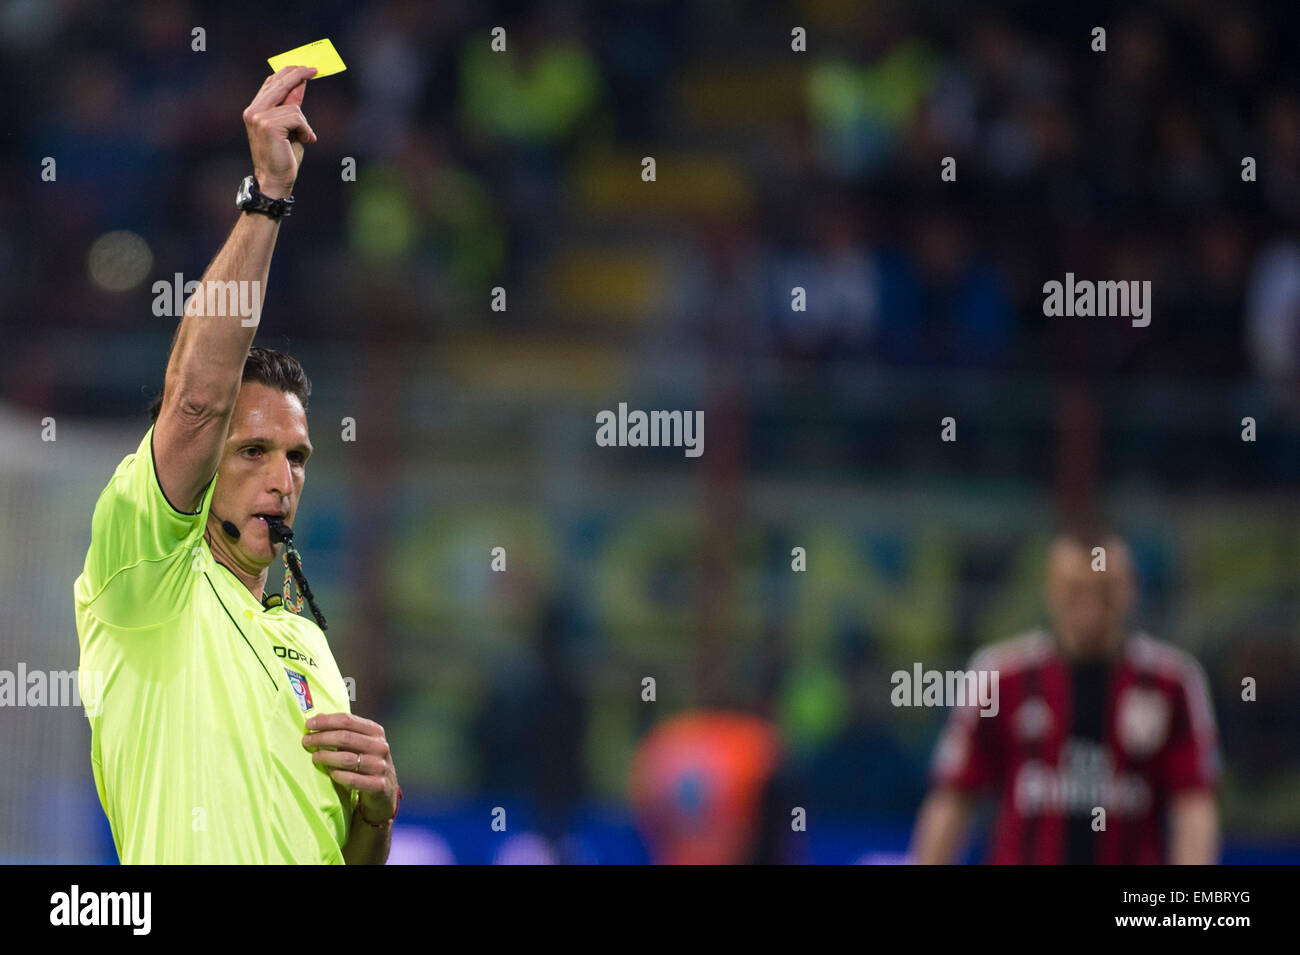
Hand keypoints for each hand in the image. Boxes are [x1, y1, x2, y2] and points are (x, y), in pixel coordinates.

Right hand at [243, 65, 318, 198]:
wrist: (275, 180)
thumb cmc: (284, 157)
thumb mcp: (290, 127)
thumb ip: (292, 107)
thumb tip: (301, 83)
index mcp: (255, 110)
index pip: (271, 84)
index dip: (288, 74)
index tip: (305, 68)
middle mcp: (253, 111)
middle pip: (279, 84)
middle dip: (298, 75)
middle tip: (314, 69)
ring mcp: (258, 117)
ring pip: (293, 107)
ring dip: (304, 124)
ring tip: (303, 138)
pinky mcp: (268, 125)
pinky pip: (297, 117)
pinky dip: (305, 130)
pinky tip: (304, 141)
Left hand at [303, 712, 399, 824]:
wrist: (385, 788)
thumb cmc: (367, 761)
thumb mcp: (361, 742)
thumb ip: (344, 730)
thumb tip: (318, 718)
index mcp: (376, 732)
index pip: (348, 720)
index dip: (326, 721)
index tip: (309, 725)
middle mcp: (380, 746)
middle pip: (345, 737)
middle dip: (321, 738)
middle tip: (306, 741)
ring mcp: (380, 766)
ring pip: (346, 759)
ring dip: (326, 757)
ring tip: (315, 757)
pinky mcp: (377, 784)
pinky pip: (351, 779)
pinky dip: (337, 775)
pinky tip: (330, 772)